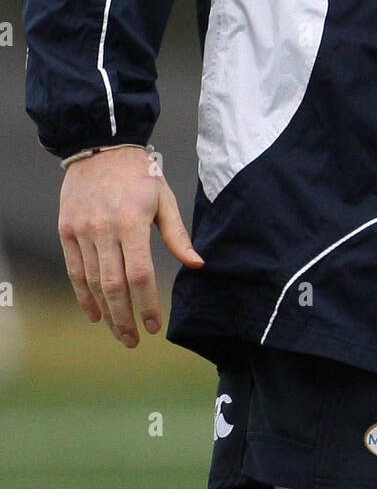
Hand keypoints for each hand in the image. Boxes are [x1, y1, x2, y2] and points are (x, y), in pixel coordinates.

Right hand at [58, 146, 203, 347]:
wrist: (100, 148)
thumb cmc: (140, 174)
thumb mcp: (164, 198)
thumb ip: (177, 235)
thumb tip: (197, 264)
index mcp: (132, 222)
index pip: (139, 274)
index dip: (147, 304)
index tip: (155, 326)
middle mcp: (104, 229)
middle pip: (113, 286)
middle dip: (125, 318)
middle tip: (134, 341)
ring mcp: (82, 231)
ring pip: (92, 282)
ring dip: (106, 312)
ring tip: (119, 332)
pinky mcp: (66, 231)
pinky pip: (74, 271)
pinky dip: (83, 296)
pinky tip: (95, 313)